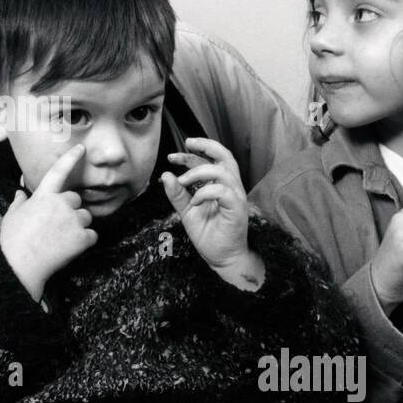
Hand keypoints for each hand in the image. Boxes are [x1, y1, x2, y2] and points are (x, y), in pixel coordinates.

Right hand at [0, 143, 96, 301]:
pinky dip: (84, 241)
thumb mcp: (10, 217)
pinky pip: (92, 235)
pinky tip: (69, 248)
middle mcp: (60, 203)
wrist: (20, 266)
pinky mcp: (82, 237)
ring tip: (62, 239)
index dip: (71, 158)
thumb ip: (19, 203)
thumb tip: (20, 193)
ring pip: (86, 217)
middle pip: (76, 199)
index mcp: (43, 196)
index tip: (82, 148)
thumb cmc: (12, 242)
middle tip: (58, 225)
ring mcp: (73, 220)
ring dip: (78, 225)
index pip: (58, 171)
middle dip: (71, 209)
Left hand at [160, 138, 261, 288]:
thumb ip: (177, 195)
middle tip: (187, 145)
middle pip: (225, 156)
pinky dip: (205, 192)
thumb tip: (166, 175)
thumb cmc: (209, 234)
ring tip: (183, 182)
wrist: (222, 258)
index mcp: (219, 185)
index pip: (208, 160)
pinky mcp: (237, 209)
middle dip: (206, 145)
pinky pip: (223, 192)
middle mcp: (230, 187)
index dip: (190, 155)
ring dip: (198, 172)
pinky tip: (194, 201)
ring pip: (222, 171)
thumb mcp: (186, 211)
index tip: (171, 157)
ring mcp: (236, 197)